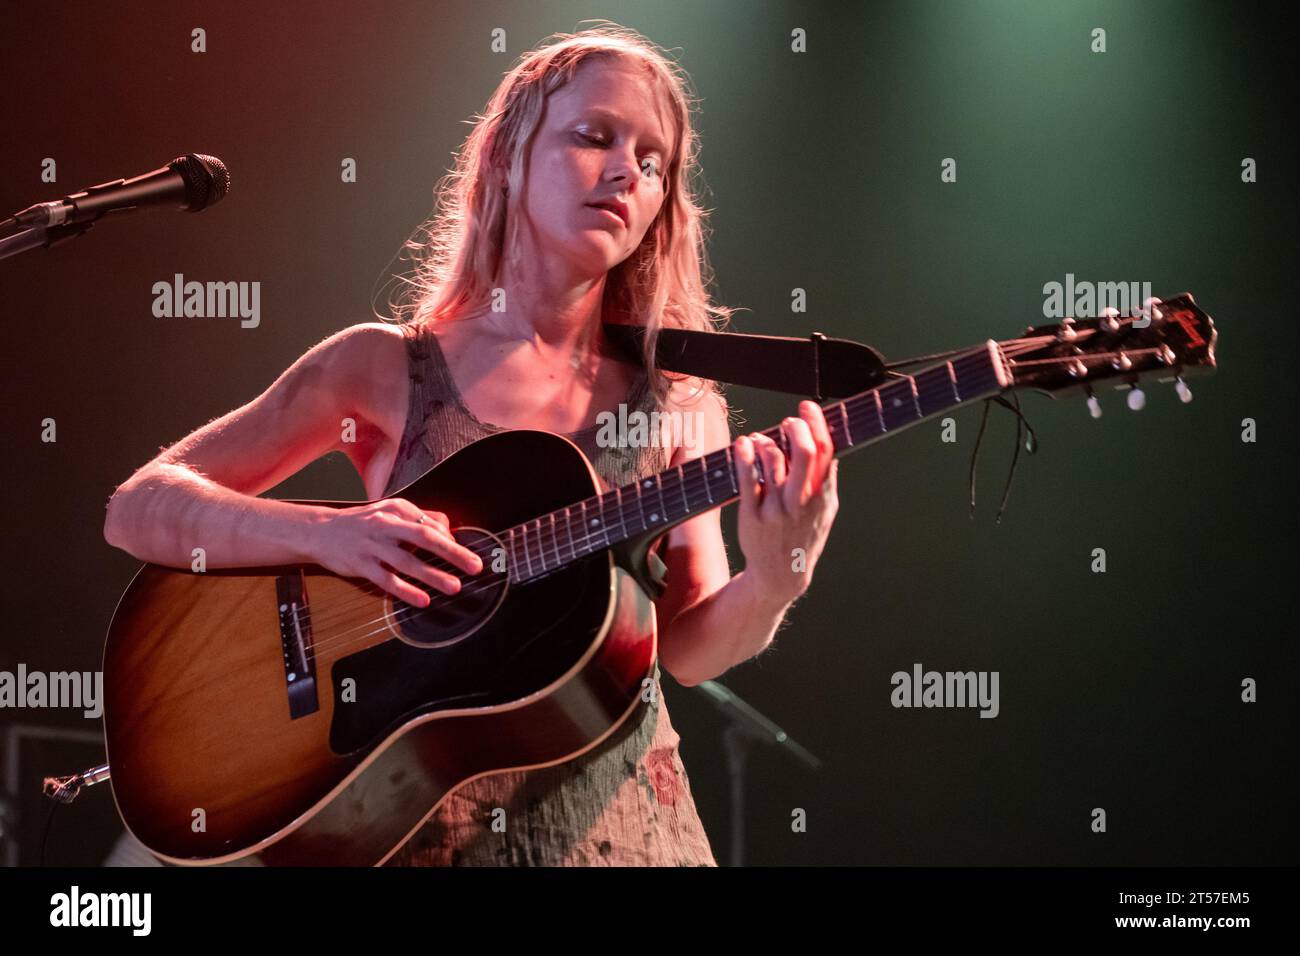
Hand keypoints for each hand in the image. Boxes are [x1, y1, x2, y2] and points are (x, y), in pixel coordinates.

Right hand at [308, 498, 482, 606]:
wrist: (320, 530)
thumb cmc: (362, 522)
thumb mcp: (389, 511)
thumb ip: (418, 518)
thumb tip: (447, 529)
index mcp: (396, 510)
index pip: (430, 524)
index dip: (450, 540)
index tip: (466, 555)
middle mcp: (385, 525)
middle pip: (424, 538)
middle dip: (452, 552)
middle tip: (474, 566)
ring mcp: (372, 546)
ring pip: (407, 561)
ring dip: (433, 575)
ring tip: (454, 586)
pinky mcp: (360, 565)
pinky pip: (386, 580)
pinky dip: (406, 590)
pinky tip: (423, 600)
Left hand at [733, 401, 839, 604]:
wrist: (781, 574)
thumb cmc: (803, 537)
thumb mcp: (825, 513)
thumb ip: (827, 481)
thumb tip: (829, 449)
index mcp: (821, 497)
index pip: (825, 451)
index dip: (817, 423)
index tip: (807, 407)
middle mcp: (800, 502)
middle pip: (804, 452)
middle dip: (796, 427)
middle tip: (788, 422)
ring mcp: (775, 508)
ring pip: (773, 461)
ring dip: (767, 441)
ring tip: (763, 440)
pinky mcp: (751, 515)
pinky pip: (747, 479)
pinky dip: (744, 455)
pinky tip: (744, 444)